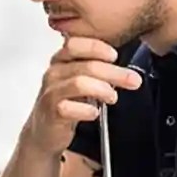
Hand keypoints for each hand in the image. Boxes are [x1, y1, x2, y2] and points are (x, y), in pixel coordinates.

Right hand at [20, 35, 142, 156]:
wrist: (43, 131)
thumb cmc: (64, 103)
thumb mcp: (78, 80)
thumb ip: (94, 68)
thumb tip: (123, 66)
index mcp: (60, 61)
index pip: (76, 45)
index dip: (97, 48)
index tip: (114, 56)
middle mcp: (53, 74)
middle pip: (86, 66)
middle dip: (114, 72)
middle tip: (133, 80)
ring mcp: (51, 93)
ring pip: (79, 83)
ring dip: (102, 89)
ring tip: (113, 97)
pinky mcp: (51, 112)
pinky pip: (69, 107)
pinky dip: (86, 110)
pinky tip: (94, 113)